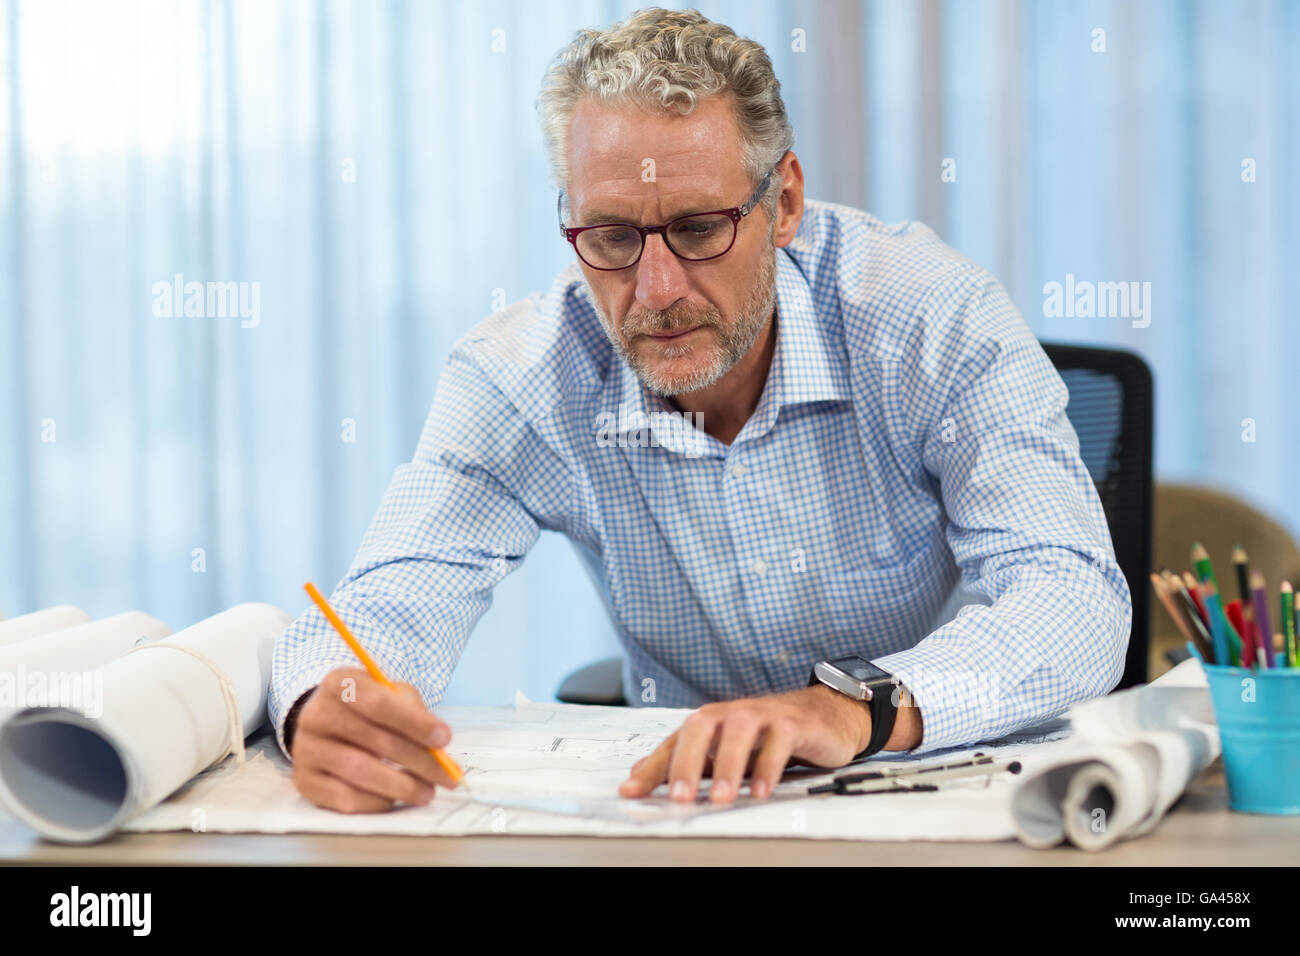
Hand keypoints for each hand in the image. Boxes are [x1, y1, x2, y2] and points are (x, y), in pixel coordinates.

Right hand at [289, 667, 457, 812]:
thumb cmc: (367, 707)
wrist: (325, 722)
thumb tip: (438, 743)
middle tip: (446, 776)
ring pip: (360, 772)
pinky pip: (345, 798)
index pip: (379, 704)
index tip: (445, 739)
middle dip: (419, 761)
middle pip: (375, 741)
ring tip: (427, 792)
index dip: (415, 723)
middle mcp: (316, 714)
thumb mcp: (389, 693)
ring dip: (401, 786)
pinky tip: (395, 799)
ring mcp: (305, 749)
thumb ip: (412, 710)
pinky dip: (376, 801)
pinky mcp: (304, 780)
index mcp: (338, 683)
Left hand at [618, 684, 873, 803]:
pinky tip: (760, 792)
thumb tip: (638, 775)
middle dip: (686, 761)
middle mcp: (731, 713)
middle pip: (700, 727)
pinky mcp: (793, 723)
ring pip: (737, 733)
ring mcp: (762, 715)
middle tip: (679, 796)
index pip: (674, 742)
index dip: (652, 766)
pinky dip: (768, 767)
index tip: (631, 792)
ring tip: (719, 798)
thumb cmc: (768, 733)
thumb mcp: (724, 748)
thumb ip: (686, 760)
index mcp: (711, 720)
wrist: (824, 714)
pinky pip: (778, 741)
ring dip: (727, 766)